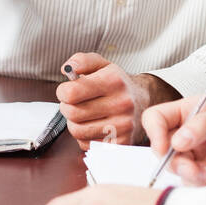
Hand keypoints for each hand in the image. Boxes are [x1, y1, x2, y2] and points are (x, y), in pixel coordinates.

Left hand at [56, 53, 179, 149]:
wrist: (142, 102)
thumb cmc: (117, 84)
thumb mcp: (102, 64)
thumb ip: (82, 60)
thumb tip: (67, 69)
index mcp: (114, 81)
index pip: (72, 93)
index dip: (63, 91)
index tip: (67, 90)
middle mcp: (122, 103)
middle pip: (72, 113)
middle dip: (67, 107)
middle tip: (74, 103)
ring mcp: (123, 125)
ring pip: (77, 131)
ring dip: (74, 123)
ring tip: (83, 114)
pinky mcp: (121, 142)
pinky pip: (87, 144)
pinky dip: (84, 136)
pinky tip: (94, 126)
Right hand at [142, 96, 205, 184]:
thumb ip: (205, 124)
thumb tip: (177, 140)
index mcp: (192, 110)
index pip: (157, 119)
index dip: (154, 134)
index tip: (165, 150)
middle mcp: (190, 132)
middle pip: (165, 149)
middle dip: (178, 162)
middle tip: (198, 169)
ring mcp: (199, 153)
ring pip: (179, 169)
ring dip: (195, 174)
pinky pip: (195, 182)